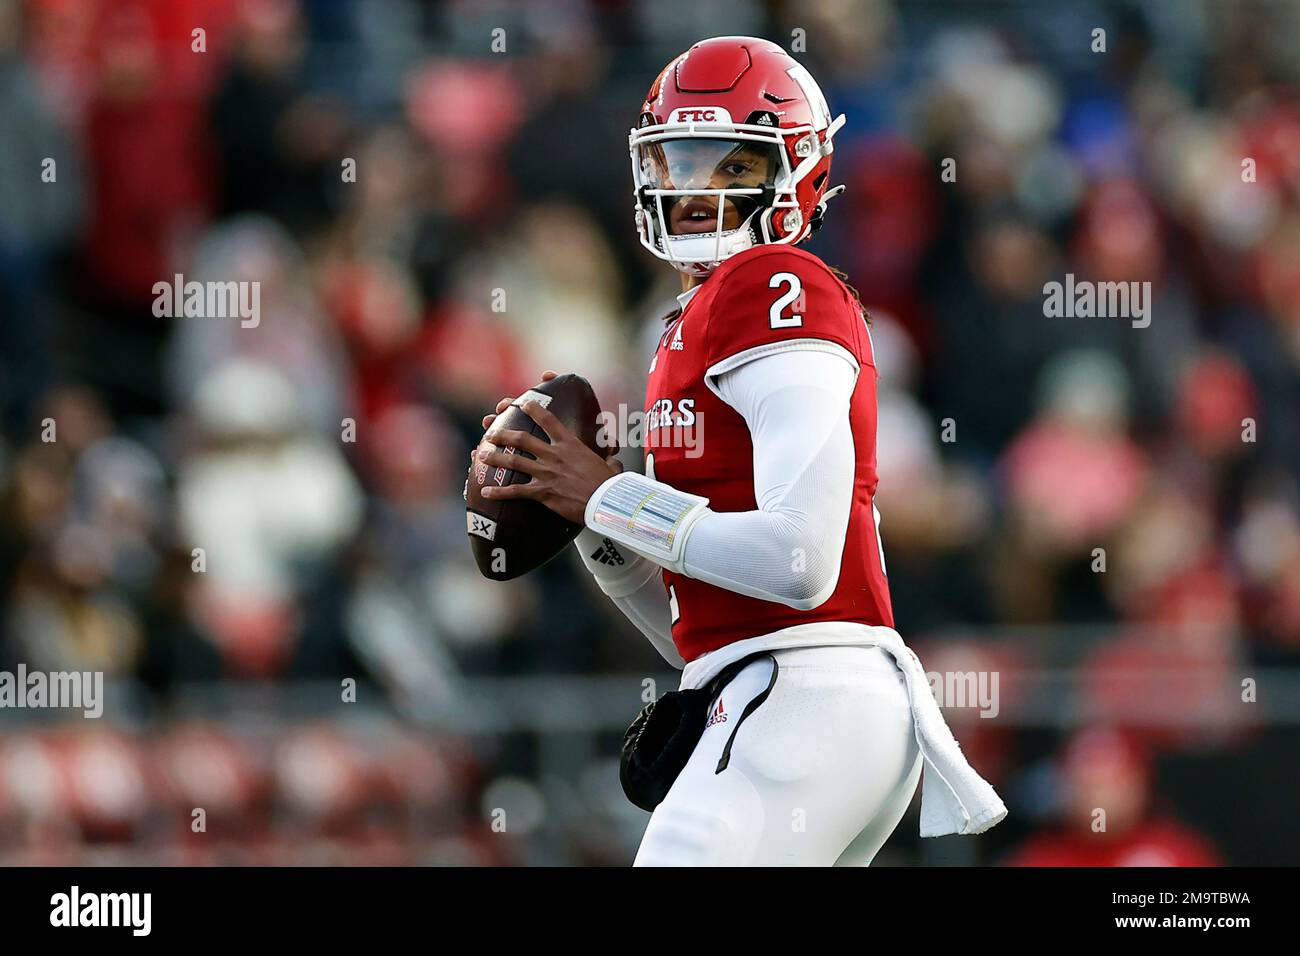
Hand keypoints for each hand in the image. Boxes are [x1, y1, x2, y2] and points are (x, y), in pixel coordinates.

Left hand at [477, 373, 622, 524]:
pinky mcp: (542, 492)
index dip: (534, 409)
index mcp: (570, 444)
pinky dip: (499, 493)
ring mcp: (546, 473)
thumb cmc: (609, 484)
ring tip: (480, 454)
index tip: (523, 403)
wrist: (604, 502)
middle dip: (503, 433)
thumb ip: (608, 460)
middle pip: (522, 439)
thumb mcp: (609, 466)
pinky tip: (485, 493)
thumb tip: (614, 462)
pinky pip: (516, 491)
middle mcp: (554, 455)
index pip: (548, 420)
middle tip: (490, 432)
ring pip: (514, 461)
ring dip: (495, 457)